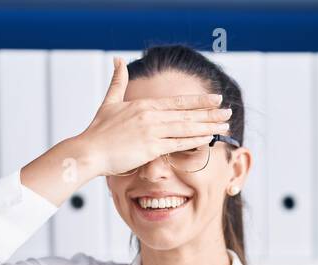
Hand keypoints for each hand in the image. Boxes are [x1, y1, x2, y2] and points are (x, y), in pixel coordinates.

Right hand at [74, 58, 232, 178]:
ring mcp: (151, 131)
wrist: (88, 151)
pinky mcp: (150, 147)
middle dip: (210, 113)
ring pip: (186, 127)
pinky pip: (178, 143)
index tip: (216, 99)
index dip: (199, 101)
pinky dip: (195, 140)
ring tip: (225, 126)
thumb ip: (117, 82)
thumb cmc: (98, 131)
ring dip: (208, 126)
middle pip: (187, 113)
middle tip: (229, 112)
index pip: (178, 101)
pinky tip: (208, 138)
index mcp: (144, 105)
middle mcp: (150, 115)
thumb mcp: (109, 102)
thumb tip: (118, 60)